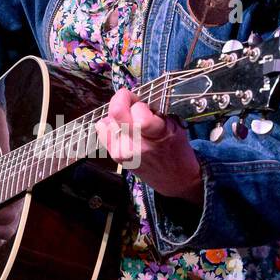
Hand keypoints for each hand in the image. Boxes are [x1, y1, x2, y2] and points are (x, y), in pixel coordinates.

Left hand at [94, 88, 203, 203]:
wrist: (175, 179)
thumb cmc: (177, 151)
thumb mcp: (175, 127)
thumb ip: (156, 112)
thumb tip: (136, 100)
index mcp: (156, 135)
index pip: (137, 110)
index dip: (137, 101)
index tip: (140, 100)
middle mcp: (136, 145)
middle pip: (116, 112)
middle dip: (122, 100)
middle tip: (130, 102)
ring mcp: (123, 152)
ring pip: (107, 120)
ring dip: (117, 115)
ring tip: (129, 120)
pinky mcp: (115, 157)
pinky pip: (103, 131)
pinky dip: (110, 125)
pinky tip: (121, 129)